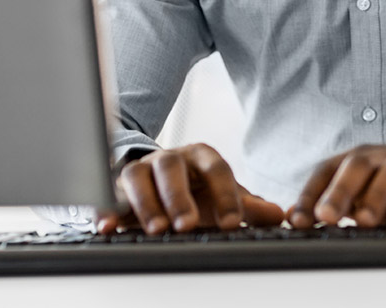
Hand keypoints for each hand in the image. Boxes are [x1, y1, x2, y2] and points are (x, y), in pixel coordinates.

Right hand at [96, 143, 285, 234]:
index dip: (225, 194)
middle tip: (187, 225)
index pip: (216, 168)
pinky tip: (108, 226)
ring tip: (156, 229)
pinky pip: (108, 193)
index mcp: (200, 156)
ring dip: (145, 203)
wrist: (159, 177)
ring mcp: (140, 169)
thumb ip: (248, 205)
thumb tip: (279, 214)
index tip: (233, 223)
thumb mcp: (222, 195)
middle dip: (178, 197)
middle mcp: (169, 158)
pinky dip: (106, 209)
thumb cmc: (196, 189)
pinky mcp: (116, 185)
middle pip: (172, 168)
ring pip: (137, 176)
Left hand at [289, 144, 385, 228]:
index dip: (310, 194)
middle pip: (358, 165)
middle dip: (339, 191)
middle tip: (326, 217)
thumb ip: (330, 205)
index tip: (297, 222)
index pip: (326, 171)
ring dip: (377, 196)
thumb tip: (292, 216)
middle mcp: (382, 158)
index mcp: (358, 160)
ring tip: (364, 221)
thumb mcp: (362, 197)